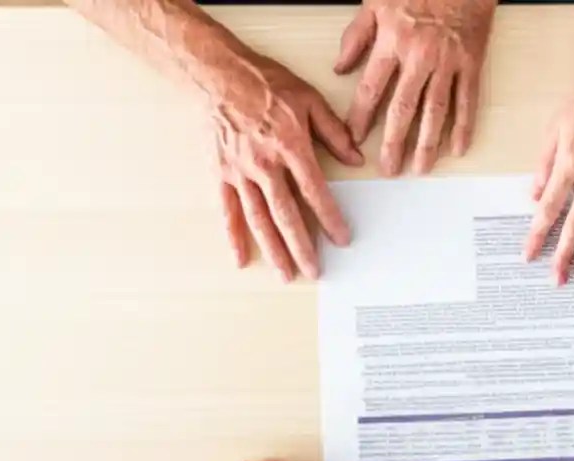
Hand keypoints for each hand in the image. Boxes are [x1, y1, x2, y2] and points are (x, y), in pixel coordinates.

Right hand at [213, 54, 364, 280]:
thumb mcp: (309, 99)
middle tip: (315, 271)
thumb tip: (357, 158)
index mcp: (290, 145)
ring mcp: (239, 171)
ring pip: (258, 218)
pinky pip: (227, 210)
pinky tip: (241, 259)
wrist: (217, 73)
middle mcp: (264, 163)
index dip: (330, 218)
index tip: (342, 238)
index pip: (315, 191)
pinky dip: (233, 236)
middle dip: (302, 246)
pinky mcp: (220, 173)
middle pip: (286, 214)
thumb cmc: (264, 82)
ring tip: (285, 274)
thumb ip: (334, 132)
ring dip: (273, 249)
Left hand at [334, 0, 496, 175]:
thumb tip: (340, 67)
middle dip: (394, 142)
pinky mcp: (471, 62)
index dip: (361, 117)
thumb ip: (356, 36)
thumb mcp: (376, 2)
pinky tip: (458, 148)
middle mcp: (419, 56)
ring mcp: (447, 61)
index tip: (354, 140)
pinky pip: (466, 100)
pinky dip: (463, 125)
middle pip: (403, 108)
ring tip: (421, 168)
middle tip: (388, 169)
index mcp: (392, 41)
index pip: (372, 88)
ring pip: (435, 110)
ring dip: (427, 142)